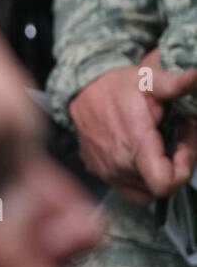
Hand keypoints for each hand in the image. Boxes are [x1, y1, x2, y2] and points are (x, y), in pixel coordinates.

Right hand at [68, 48, 196, 204]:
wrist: (81, 90)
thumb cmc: (118, 86)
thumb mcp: (149, 79)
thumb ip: (175, 83)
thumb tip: (195, 74)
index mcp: (134, 143)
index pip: (165, 183)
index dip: (183, 169)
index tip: (181, 146)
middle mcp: (118, 164)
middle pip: (159, 187)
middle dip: (174, 165)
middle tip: (173, 137)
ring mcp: (106, 171)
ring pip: (144, 192)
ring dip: (156, 174)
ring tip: (158, 148)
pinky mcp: (97, 171)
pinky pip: (126, 188)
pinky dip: (138, 178)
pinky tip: (140, 154)